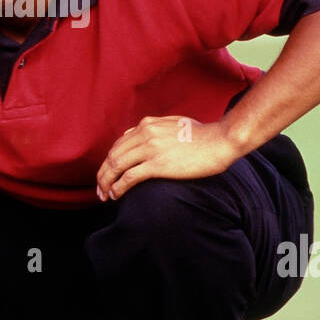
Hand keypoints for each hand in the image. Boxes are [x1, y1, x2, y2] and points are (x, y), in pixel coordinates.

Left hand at [96, 115, 237, 201]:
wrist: (219, 141)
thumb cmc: (202, 135)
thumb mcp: (174, 124)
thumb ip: (156, 129)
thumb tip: (141, 135)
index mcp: (147, 125)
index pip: (118, 144)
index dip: (109, 161)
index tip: (107, 173)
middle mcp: (145, 134)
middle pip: (113, 155)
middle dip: (103, 174)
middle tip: (100, 189)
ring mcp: (150, 149)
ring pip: (116, 166)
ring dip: (106, 182)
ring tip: (104, 195)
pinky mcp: (158, 165)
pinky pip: (129, 177)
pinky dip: (118, 187)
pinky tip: (116, 195)